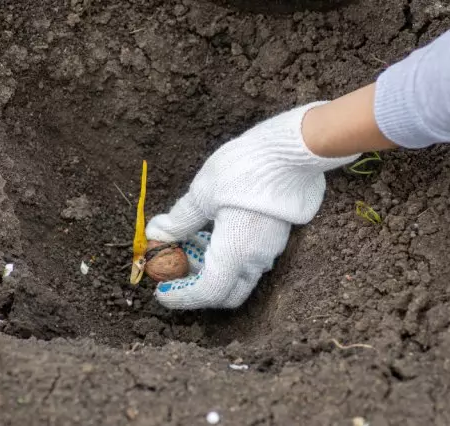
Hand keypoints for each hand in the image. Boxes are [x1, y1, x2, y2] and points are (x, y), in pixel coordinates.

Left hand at [146, 102, 360, 309]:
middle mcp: (255, 259)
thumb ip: (180, 220)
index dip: (181, 296)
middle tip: (175, 264)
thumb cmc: (245, 170)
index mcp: (235, 255)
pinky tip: (210, 230)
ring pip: (237, 275)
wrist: (292, 150)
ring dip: (210, 267)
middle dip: (197, 285)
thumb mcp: (202, 193)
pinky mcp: (274, 235)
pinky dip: (225, 255)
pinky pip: (248, 259)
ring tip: (188, 240)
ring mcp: (268, 248)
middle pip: (226, 292)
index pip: (207, 293)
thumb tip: (157, 234)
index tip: (160, 290)